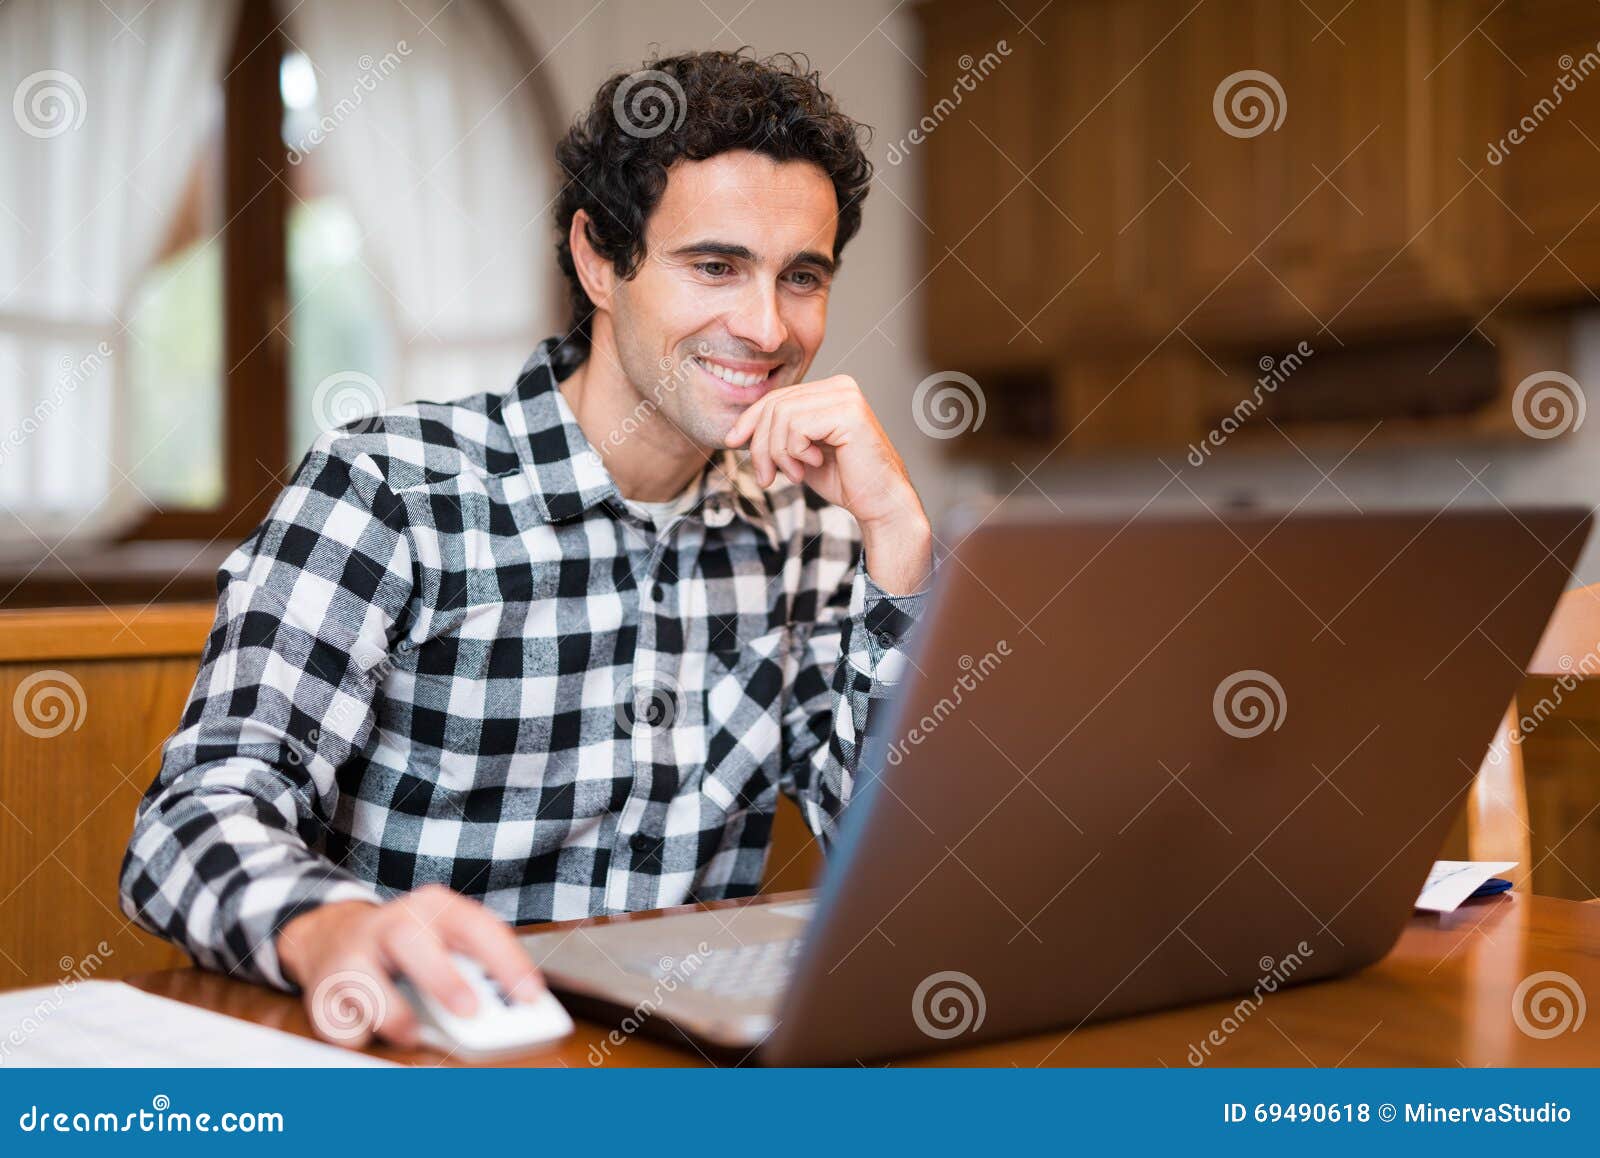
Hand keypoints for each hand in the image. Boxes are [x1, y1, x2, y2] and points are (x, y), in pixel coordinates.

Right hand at [276, 885, 544, 1048]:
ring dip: (396, 1016)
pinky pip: (344, 1021)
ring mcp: (354, 952)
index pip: (476, 925)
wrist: (332, 936)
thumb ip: (475, 971)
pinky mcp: (324, 986)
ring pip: (369, 982)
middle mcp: (393, 922)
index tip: (531, 996)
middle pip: (413, 940)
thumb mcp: (445, 943)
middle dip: (443, 979)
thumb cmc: (407, 946)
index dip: (506, 960)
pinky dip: (361, 1034)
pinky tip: (365, 1023)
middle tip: (470, 1012)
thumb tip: (509, 1017)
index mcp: (435, 907)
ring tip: (410, 1032)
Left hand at [724, 375, 931, 593]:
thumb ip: (777, 436)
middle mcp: (840, 387)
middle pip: (775, 404)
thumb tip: (739, 431)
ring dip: (778, 453)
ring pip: (782, 416)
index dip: (750, 420)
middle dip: (761, 444)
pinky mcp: (848, 413)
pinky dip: (795, 452)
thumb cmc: (845, 480)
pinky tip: (813, 465)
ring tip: (794, 475)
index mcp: (829, 391)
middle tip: (766, 477)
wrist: (879, 503)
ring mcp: (846, 397)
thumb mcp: (799, 453)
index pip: (777, 397)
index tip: (734, 443)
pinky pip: (797, 427)